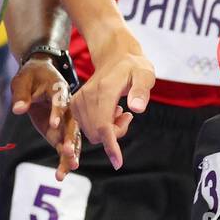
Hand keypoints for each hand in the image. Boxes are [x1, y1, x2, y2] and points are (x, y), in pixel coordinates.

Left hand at [11, 56, 79, 180]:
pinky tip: (63, 173)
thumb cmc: (30, 75)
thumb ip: (21, 95)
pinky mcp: (58, 130)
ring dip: (71, 152)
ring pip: (71, 137)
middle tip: (69, 151)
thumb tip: (18, 110)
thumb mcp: (22, 80)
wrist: (38, 73)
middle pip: (72, 122)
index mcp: (59, 89)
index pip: (60, 101)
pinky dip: (64, 158)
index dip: (58, 112)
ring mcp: (64, 119)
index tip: (54, 124)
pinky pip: (63, 145)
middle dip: (70, 138)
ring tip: (70, 168)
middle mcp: (67, 106)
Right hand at [68, 41, 153, 170]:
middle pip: (98, 134)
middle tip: (127, 115)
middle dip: (115, 134)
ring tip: (119, 110)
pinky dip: (99, 126)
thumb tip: (137, 109)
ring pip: (92, 133)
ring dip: (108, 130)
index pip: (104, 126)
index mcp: (104, 90)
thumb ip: (142, 90)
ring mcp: (78, 101)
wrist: (115, 57)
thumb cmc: (134, 66)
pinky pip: (85, 128)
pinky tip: (109, 112)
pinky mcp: (74, 105)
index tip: (117, 163)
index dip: (111, 146)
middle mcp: (86, 97)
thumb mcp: (145, 74)